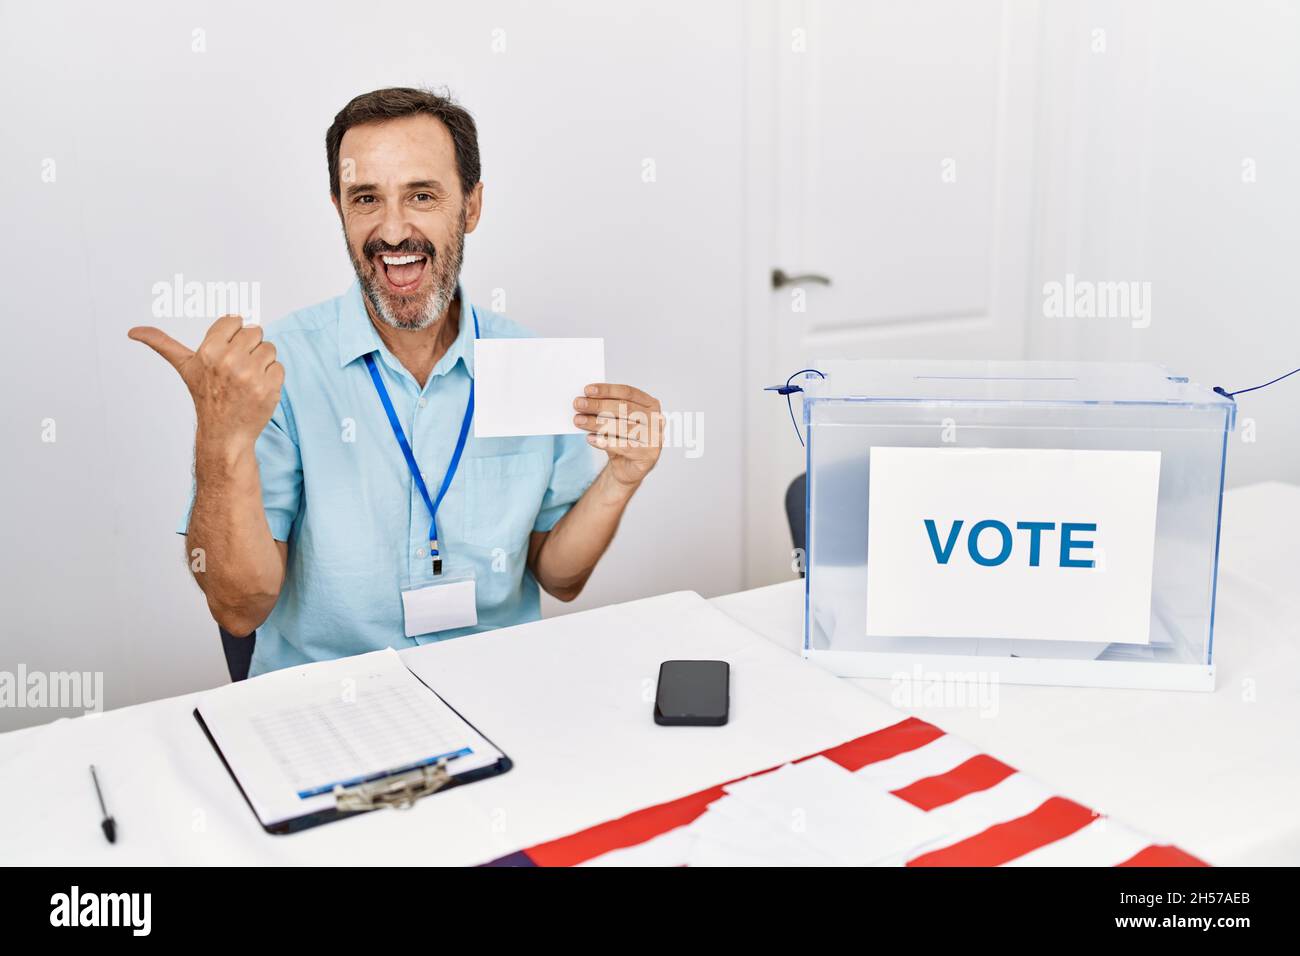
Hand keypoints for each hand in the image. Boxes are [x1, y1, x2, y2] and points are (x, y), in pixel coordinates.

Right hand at [128, 315, 282, 449]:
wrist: (225, 432)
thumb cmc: (206, 395)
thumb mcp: (184, 366)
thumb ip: (161, 344)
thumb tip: (132, 331)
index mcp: (209, 350)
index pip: (235, 320)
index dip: (232, 335)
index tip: (226, 352)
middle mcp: (229, 360)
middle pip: (256, 331)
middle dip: (248, 347)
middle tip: (236, 368)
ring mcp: (251, 374)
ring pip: (269, 348)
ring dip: (261, 362)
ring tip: (246, 379)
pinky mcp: (269, 387)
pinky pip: (279, 366)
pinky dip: (272, 377)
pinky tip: (257, 389)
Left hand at [573, 383, 663, 487]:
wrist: (629, 467)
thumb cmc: (622, 439)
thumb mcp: (616, 421)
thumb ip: (607, 410)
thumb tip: (586, 400)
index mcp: (650, 404)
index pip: (628, 393)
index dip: (607, 390)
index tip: (587, 390)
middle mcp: (656, 419)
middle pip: (624, 408)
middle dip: (599, 405)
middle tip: (578, 404)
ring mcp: (655, 437)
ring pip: (623, 427)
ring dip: (597, 423)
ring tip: (579, 420)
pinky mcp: (649, 455)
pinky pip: (623, 446)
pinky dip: (605, 442)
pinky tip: (590, 438)